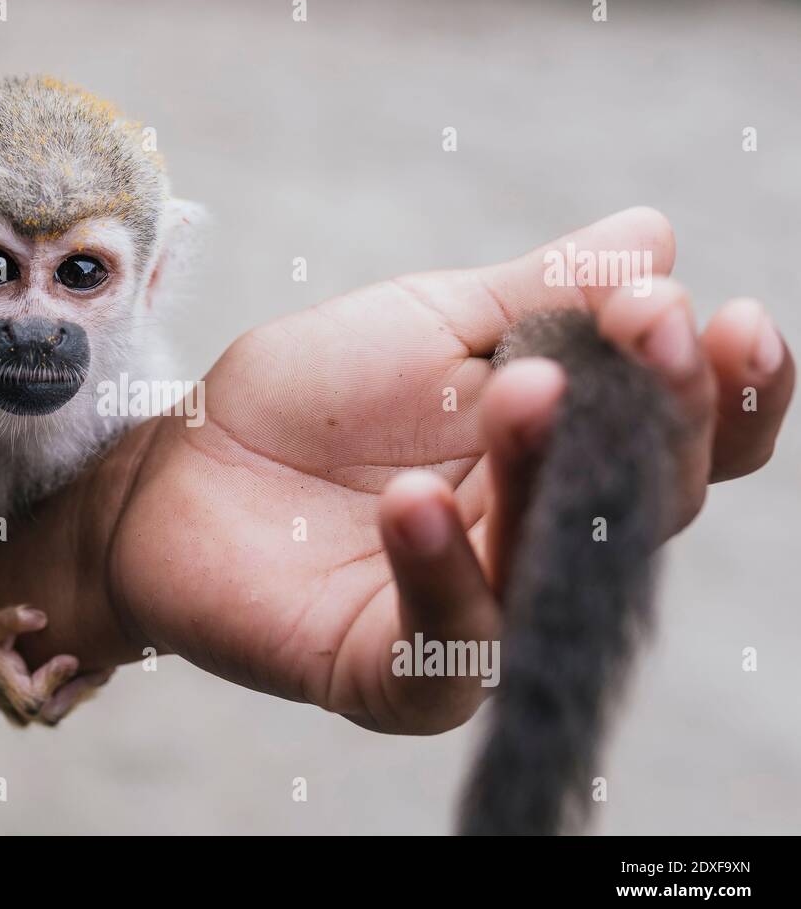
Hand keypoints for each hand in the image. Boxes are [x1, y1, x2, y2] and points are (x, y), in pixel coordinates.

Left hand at [102, 207, 792, 733]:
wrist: (181, 464)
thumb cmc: (310, 397)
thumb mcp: (425, 323)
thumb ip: (536, 294)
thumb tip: (655, 234)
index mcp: (561, 458)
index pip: (678, 440)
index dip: (723, 392)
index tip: (726, 317)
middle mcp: (537, 547)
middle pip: (647, 507)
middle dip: (663, 416)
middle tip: (646, 326)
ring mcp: (472, 618)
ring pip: (553, 571)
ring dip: (544, 474)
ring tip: (523, 389)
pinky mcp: (393, 674)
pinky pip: (446, 644)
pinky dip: (438, 572)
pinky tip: (411, 499)